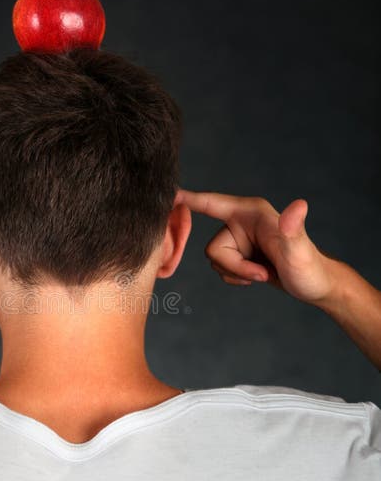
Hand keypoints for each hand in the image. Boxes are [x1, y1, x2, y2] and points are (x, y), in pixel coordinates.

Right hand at [174, 189, 339, 304]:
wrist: (316, 286)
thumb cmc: (310, 269)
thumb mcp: (300, 252)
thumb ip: (294, 229)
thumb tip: (299, 206)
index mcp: (250, 212)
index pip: (211, 203)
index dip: (187, 199)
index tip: (164, 194)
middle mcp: (241, 220)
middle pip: (212, 248)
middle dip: (234, 267)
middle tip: (262, 274)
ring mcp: (239, 237)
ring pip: (215, 261)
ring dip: (237, 274)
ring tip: (263, 274)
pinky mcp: (239, 252)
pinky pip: (221, 269)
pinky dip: (236, 278)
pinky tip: (257, 276)